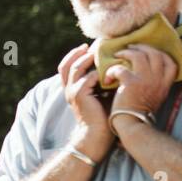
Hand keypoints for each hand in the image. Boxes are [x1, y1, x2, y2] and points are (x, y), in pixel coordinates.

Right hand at [59, 44, 112, 161]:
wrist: (98, 135)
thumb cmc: (104, 115)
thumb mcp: (102, 94)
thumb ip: (103, 80)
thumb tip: (116, 64)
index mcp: (72, 89)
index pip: (66, 67)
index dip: (73, 55)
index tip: (85, 46)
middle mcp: (69, 89)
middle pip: (66, 64)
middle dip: (78, 52)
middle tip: (91, 45)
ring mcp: (72, 92)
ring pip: (75, 68)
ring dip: (87, 59)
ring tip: (98, 54)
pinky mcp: (79, 96)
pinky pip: (86, 78)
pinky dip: (96, 73)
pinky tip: (108, 71)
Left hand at [106, 45, 176, 119]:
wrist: (132, 125)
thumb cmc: (139, 112)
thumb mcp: (155, 96)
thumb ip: (155, 83)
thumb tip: (147, 69)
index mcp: (165, 84)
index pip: (171, 62)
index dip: (160, 53)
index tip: (148, 51)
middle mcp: (158, 80)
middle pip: (155, 54)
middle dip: (142, 47)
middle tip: (131, 47)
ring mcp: (146, 80)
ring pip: (139, 55)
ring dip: (126, 52)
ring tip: (118, 55)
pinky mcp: (131, 83)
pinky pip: (120, 67)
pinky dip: (111, 70)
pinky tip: (108, 76)